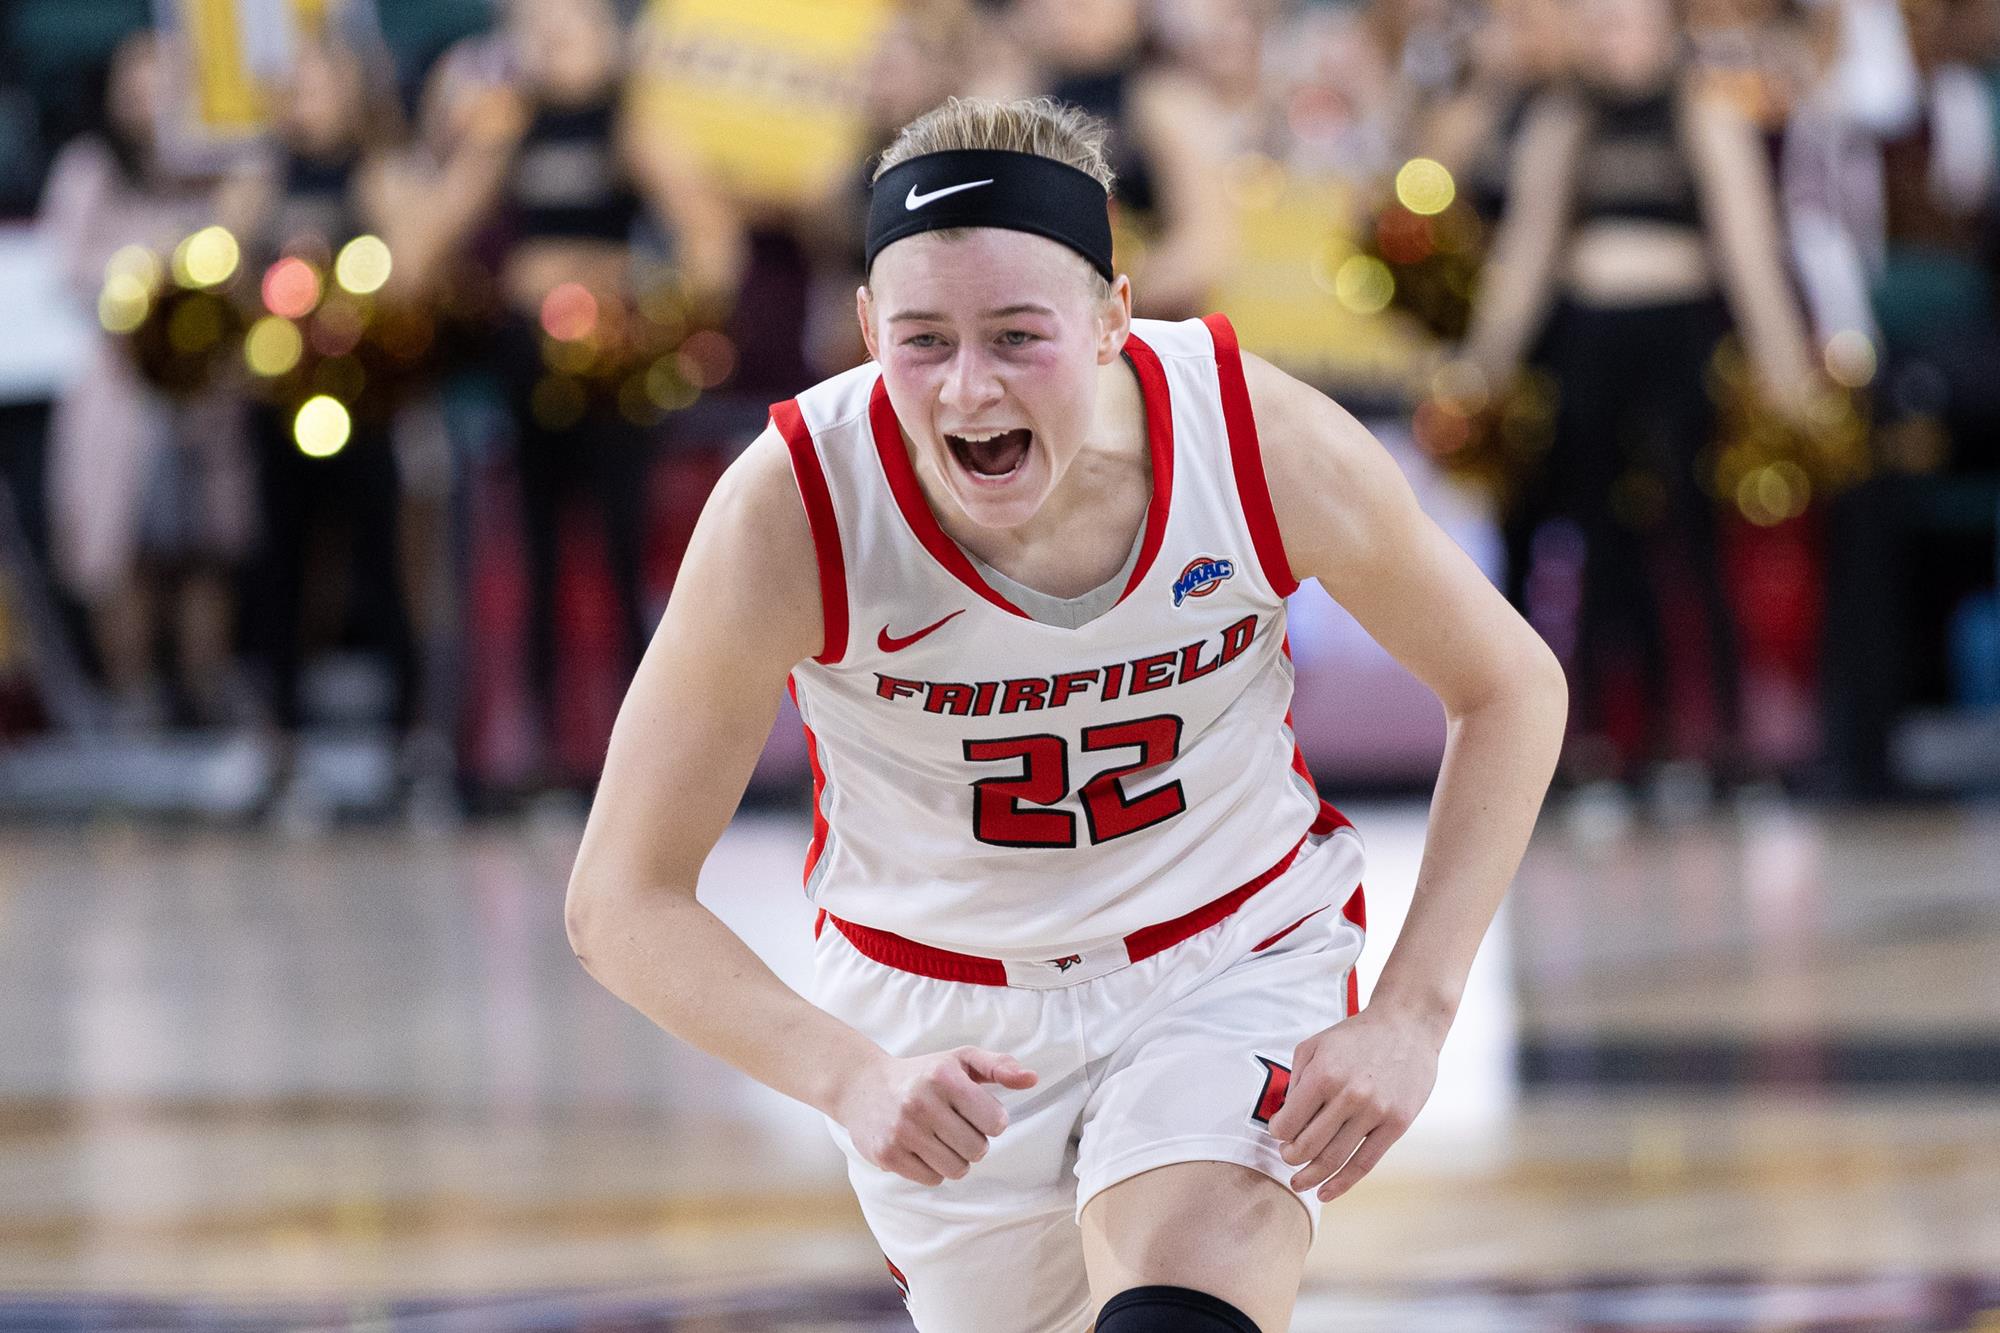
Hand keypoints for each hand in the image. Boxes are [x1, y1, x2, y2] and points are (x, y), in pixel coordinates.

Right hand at [830, 1046, 1037, 1186]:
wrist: (861, 1086)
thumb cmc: (922, 1074)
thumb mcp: (959, 1060)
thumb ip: (999, 1066)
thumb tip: (1032, 1079)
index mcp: (944, 1076)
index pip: (996, 1122)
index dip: (992, 1121)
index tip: (976, 1112)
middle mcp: (921, 1102)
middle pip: (978, 1150)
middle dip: (972, 1141)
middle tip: (954, 1126)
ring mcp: (902, 1131)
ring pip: (957, 1169)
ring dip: (955, 1158)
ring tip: (939, 1137)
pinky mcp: (888, 1154)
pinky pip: (932, 1179)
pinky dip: (933, 1168)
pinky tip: (921, 1147)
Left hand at [1267, 1007, 1440, 1200]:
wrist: (1407, 1026)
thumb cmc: (1356, 1036)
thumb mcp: (1315, 1045)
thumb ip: (1296, 1081)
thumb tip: (1285, 1118)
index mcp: (1324, 1075)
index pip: (1288, 1123)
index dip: (1277, 1133)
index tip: (1278, 1133)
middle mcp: (1349, 1096)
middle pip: (1308, 1146)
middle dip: (1290, 1157)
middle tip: (1286, 1157)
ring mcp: (1375, 1112)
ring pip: (1334, 1159)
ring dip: (1310, 1176)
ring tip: (1298, 1181)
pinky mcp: (1396, 1125)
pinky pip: (1365, 1163)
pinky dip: (1342, 1184)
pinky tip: (1325, 1193)